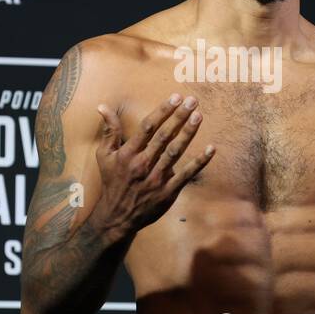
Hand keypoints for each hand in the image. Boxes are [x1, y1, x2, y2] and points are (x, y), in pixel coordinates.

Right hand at [92, 93, 214, 239]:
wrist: (117, 216)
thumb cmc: (112, 181)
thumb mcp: (104, 155)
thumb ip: (109, 130)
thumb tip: (102, 106)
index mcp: (128, 153)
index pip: (147, 127)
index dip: (162, 111)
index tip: (175, 97)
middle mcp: (142, 164)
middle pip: (164, 136)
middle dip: (179, 117)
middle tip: (192, 100)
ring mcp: (156, 179)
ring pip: (175, 152)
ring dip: (188, 133)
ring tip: (198, 116)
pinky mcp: (168, 192)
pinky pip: (186, 174)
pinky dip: (200, 162)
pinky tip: (211, 149)